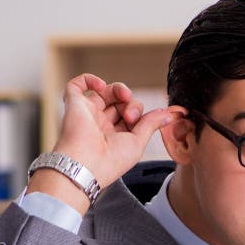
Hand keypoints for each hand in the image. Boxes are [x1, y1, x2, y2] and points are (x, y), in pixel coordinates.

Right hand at [53, 73, 173, 188]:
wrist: (86, 164)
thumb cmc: (111, 160)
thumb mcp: (138, 142)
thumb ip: (151, 124)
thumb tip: (170, 114)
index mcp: (115, 136)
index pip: (130, 116)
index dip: (139, 114)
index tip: (141, 121)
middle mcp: (100, 125)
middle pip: (120, 103)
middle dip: (131, 103)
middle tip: (131, 116)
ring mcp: (87, 115)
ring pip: (104, 92)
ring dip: (118, 89)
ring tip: (124, 95)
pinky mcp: (74, 105)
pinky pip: (76, 86)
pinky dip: (89, 79)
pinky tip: (101, 85)